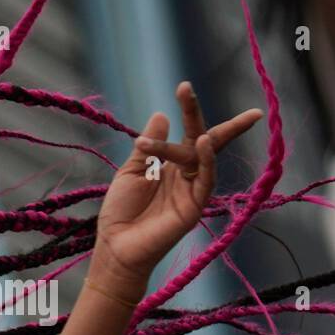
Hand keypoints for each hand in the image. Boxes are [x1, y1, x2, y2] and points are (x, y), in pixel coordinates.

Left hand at [90, 80, 262, 296]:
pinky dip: (207, 161)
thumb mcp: (132, 171)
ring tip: (189, 102)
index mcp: (172, 166)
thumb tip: (161, 114)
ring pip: (203, 156)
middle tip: (204, 93)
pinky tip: (202, 142)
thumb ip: (149, 146)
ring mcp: (192, 191)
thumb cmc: (121, 212)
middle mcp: (186, 176)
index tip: (185, 87)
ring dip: (200, 131)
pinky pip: (205, 180)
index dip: (190, 111)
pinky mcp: (194, 208)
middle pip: (209, 142)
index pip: (190, 134)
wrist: (115, 246)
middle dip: (218, 121)